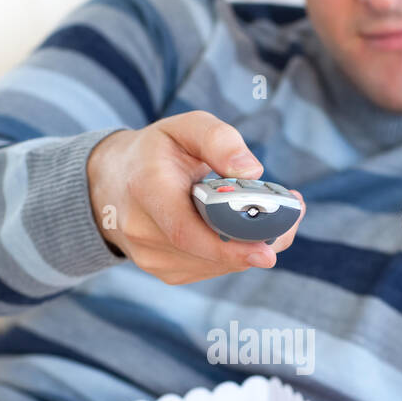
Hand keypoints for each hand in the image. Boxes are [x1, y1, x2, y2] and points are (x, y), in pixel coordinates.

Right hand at [86, 111, 304, 284]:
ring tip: (271, 217)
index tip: (268, 252)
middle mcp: (143, 231)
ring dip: (250, 247)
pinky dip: (235, 254)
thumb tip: (252, 171)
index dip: (229, 247)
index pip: (186, 231)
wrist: (111, 184)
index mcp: (145, 190)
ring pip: (217, 265)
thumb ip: (219, 139)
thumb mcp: (184, 128)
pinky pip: (212, 269)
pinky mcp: (165, 272)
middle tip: (291, 218)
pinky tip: (243, 231)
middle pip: (210, 252)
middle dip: (257, 240)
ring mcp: (152, 259)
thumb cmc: (155, 152)